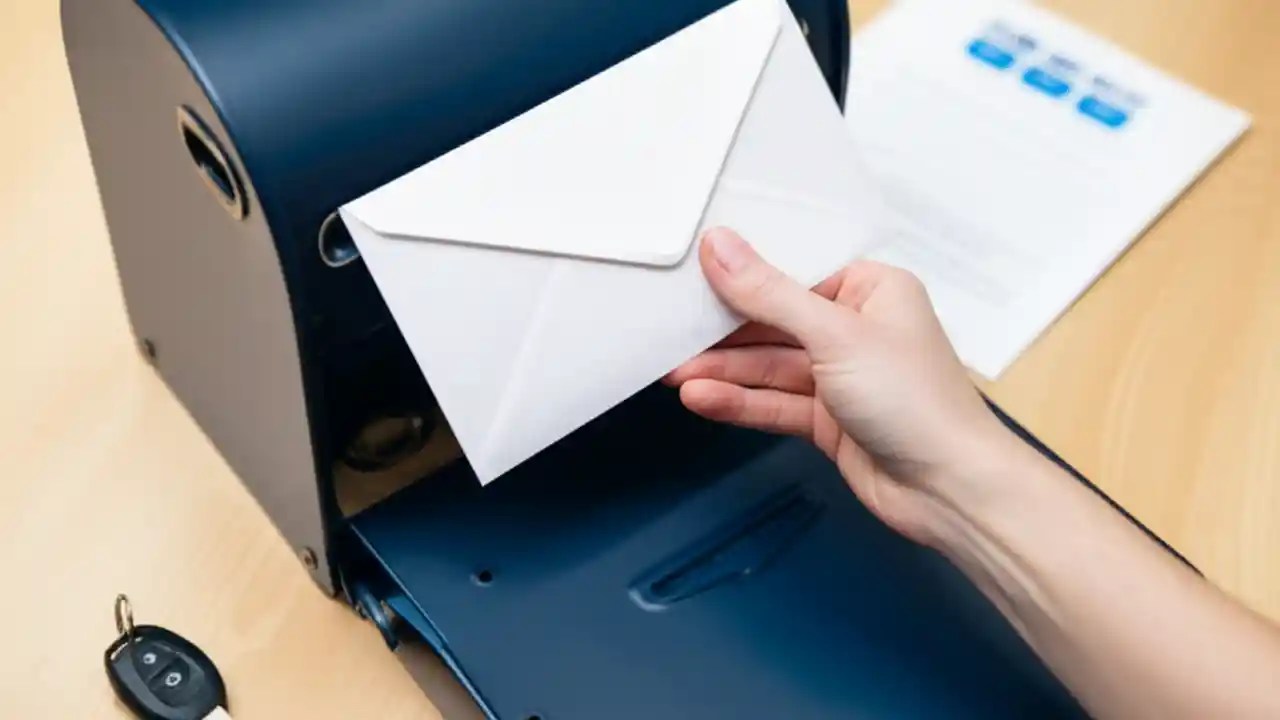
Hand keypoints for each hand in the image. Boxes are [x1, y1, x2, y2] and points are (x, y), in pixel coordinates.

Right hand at [667, 228, 1023, 546]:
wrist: (950, 490)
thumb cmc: (917, 402)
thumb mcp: (834, 335)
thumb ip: (769, 294)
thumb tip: (720, 246)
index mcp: (872, 290)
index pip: (794, 272)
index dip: (743, 274)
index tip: (693, 272)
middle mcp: (856, 329)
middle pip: (775, 321)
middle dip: (723, 333)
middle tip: (670, 330)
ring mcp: (841, 377)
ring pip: (770, 366)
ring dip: (724, 372)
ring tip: (673, 373)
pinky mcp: (829, 420)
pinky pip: (775, 402)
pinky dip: (740, 401)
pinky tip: (702, 399)